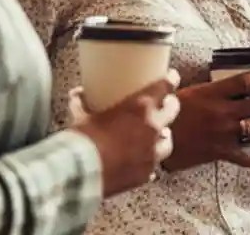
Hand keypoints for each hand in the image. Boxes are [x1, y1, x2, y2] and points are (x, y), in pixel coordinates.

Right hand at [70, 71, 181, 197]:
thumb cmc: (82, 141)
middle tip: (165, 104)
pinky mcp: (146, 173)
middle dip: (170, 105)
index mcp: (140, 107)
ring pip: (167, 140)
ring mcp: (152, 152)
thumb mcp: (81, 116)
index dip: (171, 79)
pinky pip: (153, 164)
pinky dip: (148, 160)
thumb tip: (77, 95)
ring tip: (157, 135)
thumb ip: (82, 103)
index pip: (165, 86)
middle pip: (172, 110)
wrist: (81, 173)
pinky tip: (141, 160)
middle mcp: (152, 128)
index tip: (171, 76)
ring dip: (163, 136)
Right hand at [163, 69, 249, 171]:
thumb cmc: (164, 113)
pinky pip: (245, 158)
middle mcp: (222, 112)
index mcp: (213, 93)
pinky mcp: (219, 152)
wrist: (151, 139)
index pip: (247, 82)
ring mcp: (223, 133)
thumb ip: (201, 85)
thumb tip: (215, 76)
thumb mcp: (180, 90)